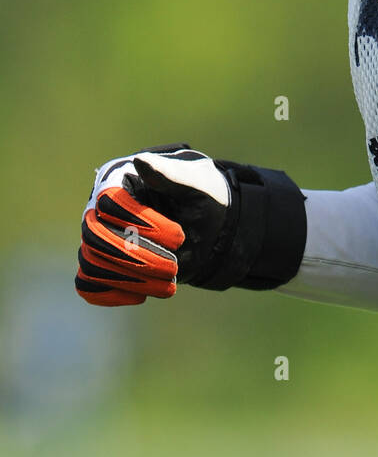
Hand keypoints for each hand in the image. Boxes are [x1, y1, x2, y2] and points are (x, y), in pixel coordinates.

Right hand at [75, 144, 227, 305]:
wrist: (211, 226)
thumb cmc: (203, 197)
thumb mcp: (195, 185)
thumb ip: (169, 175)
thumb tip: (140, 161)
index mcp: (119, 180)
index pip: (108, 202)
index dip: (138, 222)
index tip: (178, 236)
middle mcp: (102, 209)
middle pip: (94, 235)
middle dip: (134, 256)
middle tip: (173, 266)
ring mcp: (102, 238)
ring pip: (92, 262)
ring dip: (129, 278)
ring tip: (168, 285)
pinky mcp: (104, 264)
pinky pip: (88, 284)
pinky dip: (111, 293)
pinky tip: (143, 295)